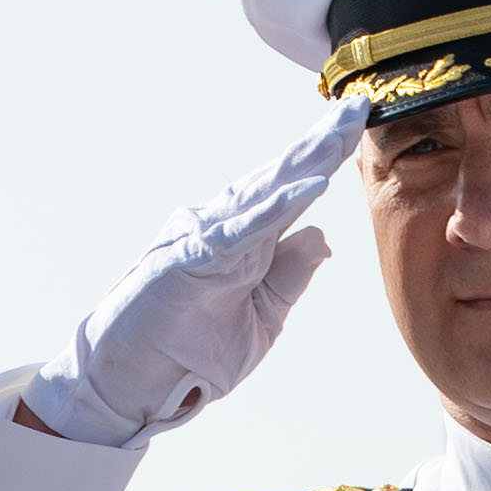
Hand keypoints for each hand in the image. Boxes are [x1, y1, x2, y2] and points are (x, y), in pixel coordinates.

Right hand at [31, 103, 369, 442]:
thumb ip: (288, 277)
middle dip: (321, 142)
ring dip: (303, 163)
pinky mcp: (188, 263)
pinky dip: (275, 210)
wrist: (129, 386)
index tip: (361, 123)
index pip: (291, 189)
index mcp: (244, 240)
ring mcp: (203, 240)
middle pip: (280, 178)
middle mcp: (222, 227)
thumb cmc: (188, 353)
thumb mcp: (260, 319)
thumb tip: (322, 235)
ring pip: (262, 194)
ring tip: (340, 132)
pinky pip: (240, 234)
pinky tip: (308, 189)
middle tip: (360, 105)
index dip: (325, 157)